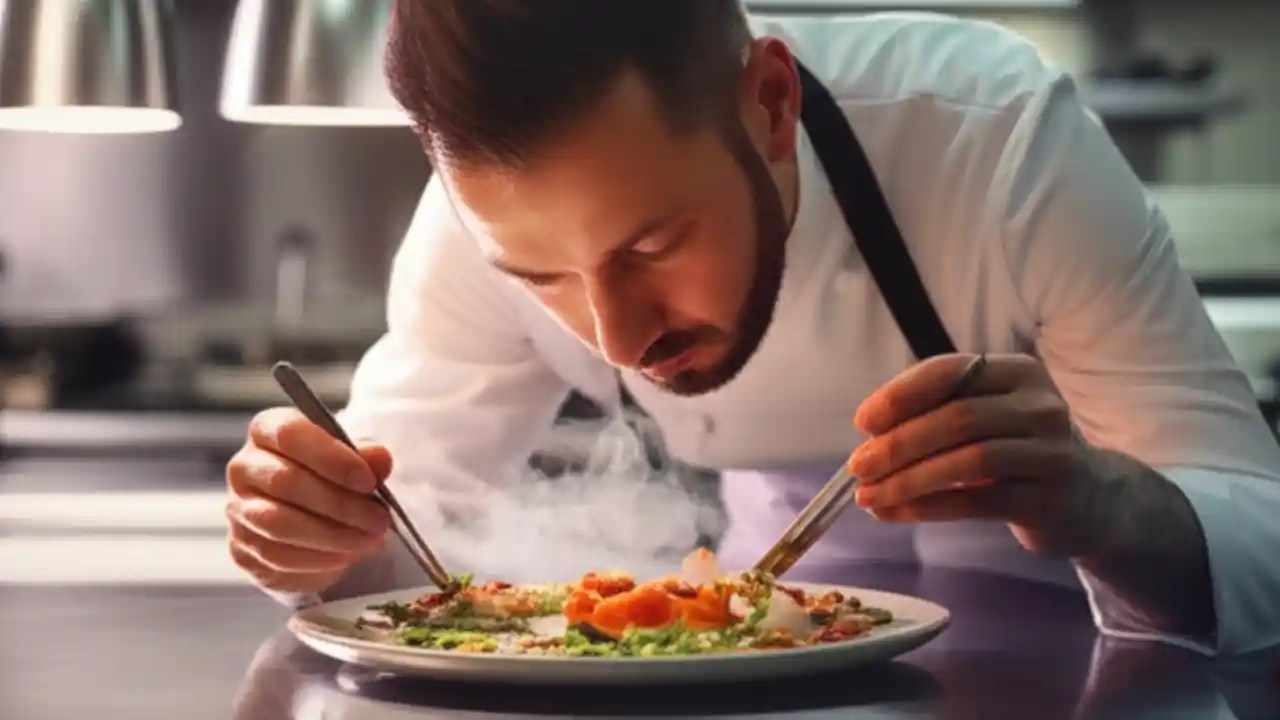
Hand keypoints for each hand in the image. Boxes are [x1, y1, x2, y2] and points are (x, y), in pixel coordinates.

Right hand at [226, 408, 393, 593]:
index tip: (368, 481)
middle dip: (340, 504)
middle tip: (379, 520)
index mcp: (268, 431)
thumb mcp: (354, 461)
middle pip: (286, 482)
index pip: (290, 434)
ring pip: (280, 524)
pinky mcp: (241, 549)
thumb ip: (367, 458)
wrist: (311, 520)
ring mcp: (238, 510)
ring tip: (369, 540)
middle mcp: (244, 467)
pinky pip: (276, 557)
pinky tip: (346, 556)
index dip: (330, 458)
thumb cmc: (331, 479)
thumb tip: (379, 458)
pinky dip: (317, 559)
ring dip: (332, 536)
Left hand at [848, 353, 1099, 556]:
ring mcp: (1050, 452)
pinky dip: (927, 508)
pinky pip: (976, 502)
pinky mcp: (1048, 499)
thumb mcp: (988, 415)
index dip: (900, 396)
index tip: (862, 422)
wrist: (1092, 499)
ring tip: (868, 496)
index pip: (949, 371)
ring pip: (967, 461)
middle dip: (898, 444)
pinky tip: (895, 514)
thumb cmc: (1019, 450)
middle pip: (956, 418)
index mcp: (1017, 372)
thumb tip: (871, 431)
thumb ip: (938, 411)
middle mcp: (1039, 405)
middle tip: (858, 466)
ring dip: (908, 480)